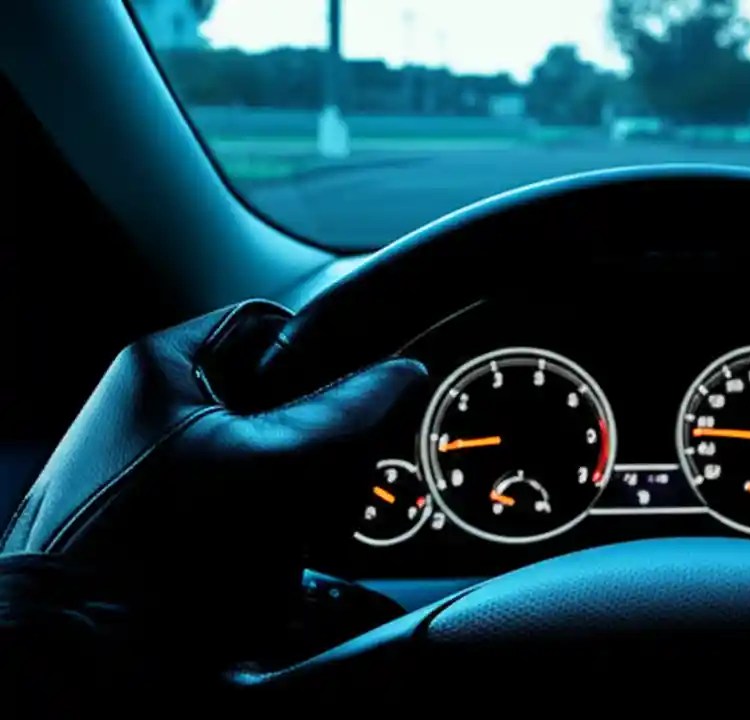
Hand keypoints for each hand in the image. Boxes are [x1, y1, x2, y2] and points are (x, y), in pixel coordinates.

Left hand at [1, 301, 428, 660]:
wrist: (93, 656)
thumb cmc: (157, 552)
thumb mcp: (275, 465)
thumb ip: (346, 410)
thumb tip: (401, 373)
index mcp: (160, 370)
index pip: (268, 328)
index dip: (320, 361)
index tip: (351, 402)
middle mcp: (146, 412)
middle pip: (271, 400)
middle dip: (311, 446)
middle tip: (322, 483)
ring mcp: (151, 471)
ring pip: (261, 458)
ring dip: (295, 493)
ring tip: (295, 530)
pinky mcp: (160, 524)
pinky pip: (237, 504)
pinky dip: (266, 527)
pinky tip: (271, 556)